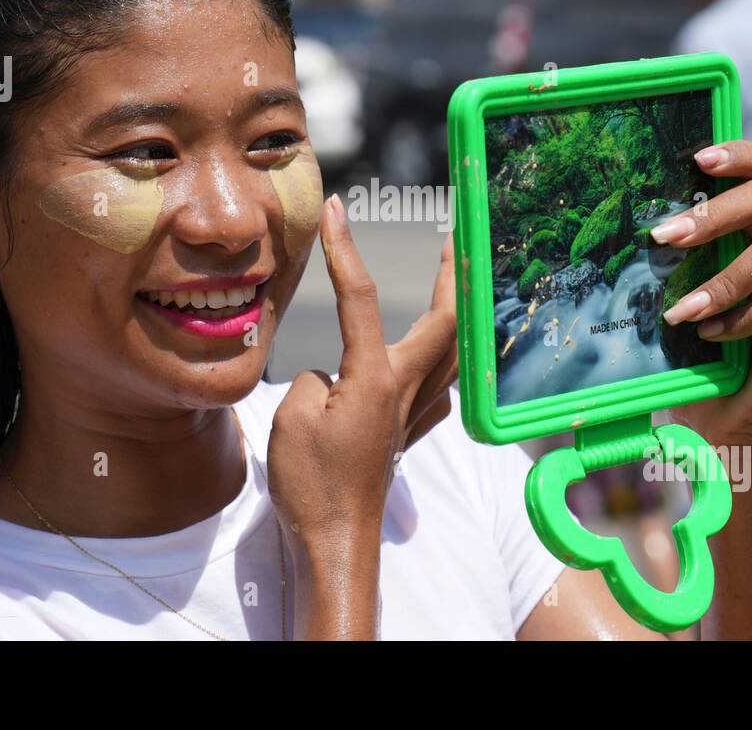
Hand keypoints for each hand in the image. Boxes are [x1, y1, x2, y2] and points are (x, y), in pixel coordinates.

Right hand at [266, 195, 456, 547]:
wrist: (337, 539)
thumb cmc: (311, 482)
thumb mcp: (291, 418)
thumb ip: (313, 380)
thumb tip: (331, 376)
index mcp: (375, 377)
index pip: (360, 299)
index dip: (346, 250)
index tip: (338, 211)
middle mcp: (406, 388)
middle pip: (448, 318)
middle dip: (454, 272)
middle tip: (455, 235)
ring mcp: (415, 412)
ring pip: (455, 350)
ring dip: (460, 311)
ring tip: (457, 282)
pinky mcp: (410, 432)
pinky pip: (443, 385)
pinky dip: (449, 358)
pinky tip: (441, 356)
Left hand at [651, 140, 751, 448]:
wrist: (716, 422)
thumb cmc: (691, 354)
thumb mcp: (680, 292)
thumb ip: (679, 256)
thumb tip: (638, 217)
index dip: (741, 157)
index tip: (697, 159)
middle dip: (711, 214)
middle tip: (663, 237)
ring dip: (716, 280)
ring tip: (677, 311)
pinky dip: (739, 318)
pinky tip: (709, 336)